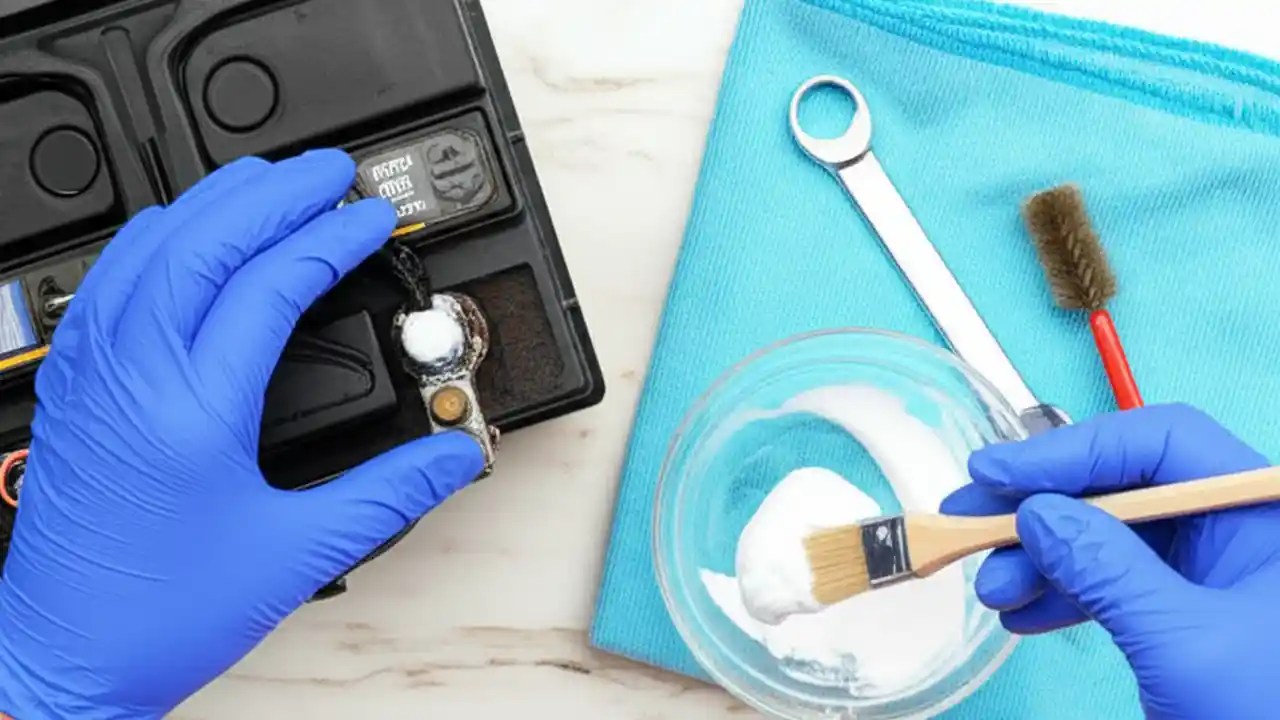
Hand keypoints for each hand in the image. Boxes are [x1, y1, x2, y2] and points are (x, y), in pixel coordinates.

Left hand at [0, 150, 484, 718]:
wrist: (60, 659)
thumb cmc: (156, 614)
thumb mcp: (298, 554)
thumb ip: (390, 494)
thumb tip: (454, 454)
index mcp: (193, 408)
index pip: (271, 281)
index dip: (331, 238)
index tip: (371, 218)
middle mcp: (134, 374)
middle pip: (205, 238)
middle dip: (276, 192)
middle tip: (331, 172)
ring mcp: (94, 374)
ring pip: (149, 245)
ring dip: (215, 201)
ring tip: (269, 182)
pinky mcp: (76, 387)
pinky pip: (111, 277)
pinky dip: (160, 236)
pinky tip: (184, 233)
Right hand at [942, 404, 1279, 718]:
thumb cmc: (1270, 716)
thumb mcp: (1182, 641)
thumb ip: (1106, 569)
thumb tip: (1036, 514)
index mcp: (1263, 512)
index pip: (1159, 442)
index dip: (1072, 450)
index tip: (996, 472)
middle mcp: (1241, 529)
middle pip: (1127, 485)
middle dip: (1044, 508)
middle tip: (972, 521)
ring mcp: (1217, 572)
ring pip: (1113, 536)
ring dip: (1043, 558)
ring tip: (994, 590)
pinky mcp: (1194, 612)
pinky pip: (1119, 582)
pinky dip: (1066, 593)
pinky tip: (1024, 613)